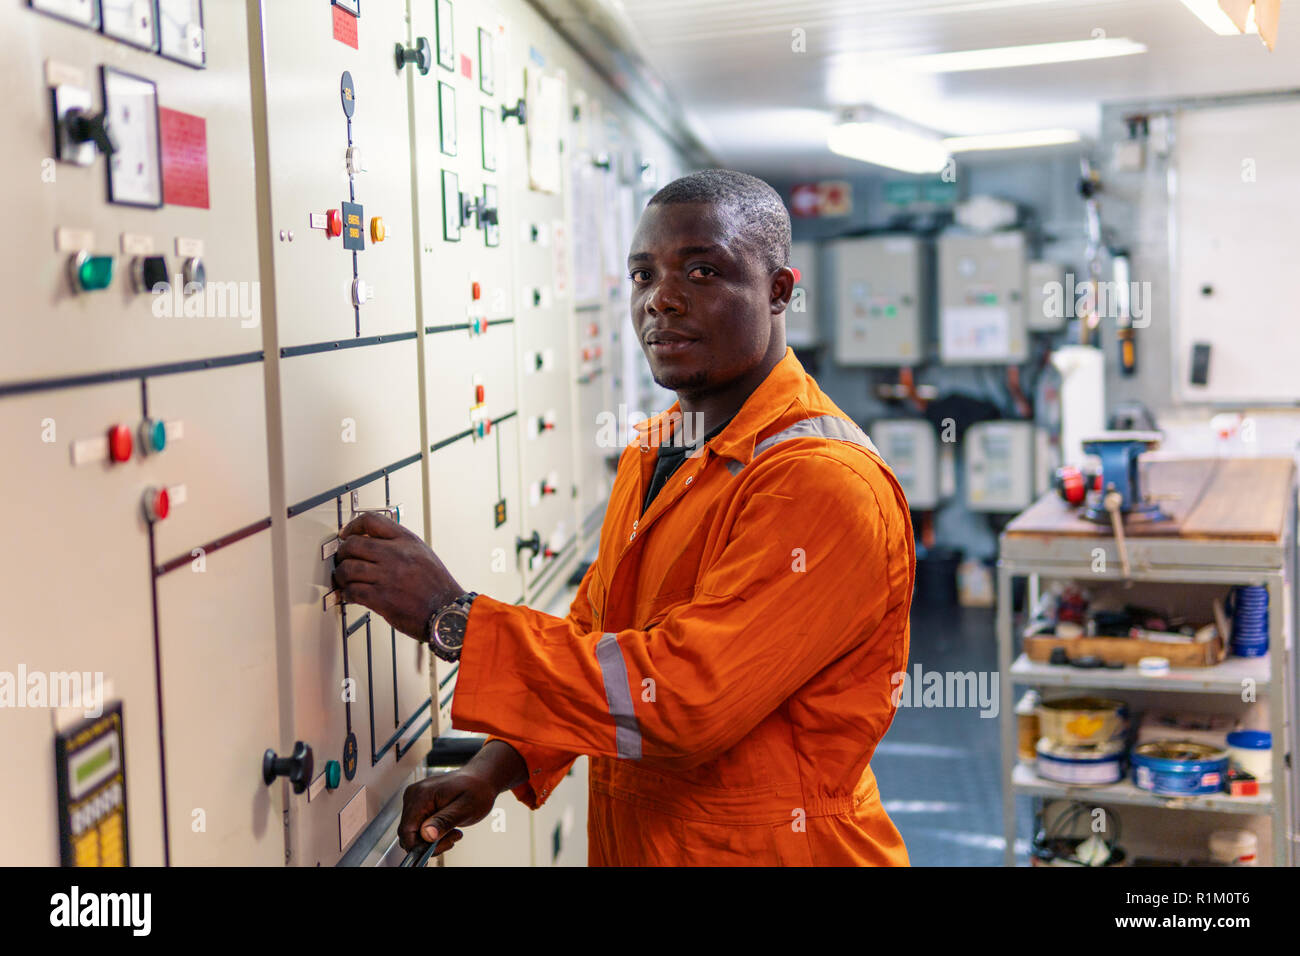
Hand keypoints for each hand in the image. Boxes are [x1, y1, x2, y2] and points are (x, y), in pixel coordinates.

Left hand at [333, 513, 462, 637]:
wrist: (447, 611)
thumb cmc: (437, 586)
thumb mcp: (422, 553)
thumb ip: (398, 544)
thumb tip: (372, 542)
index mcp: (406, 541)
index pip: (371, 521)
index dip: (352, 526)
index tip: (347, 534)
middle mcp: (396, 555)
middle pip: (353, 544)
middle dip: (342, 553)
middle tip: (342, 560)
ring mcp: (387, 576)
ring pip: (348, 569)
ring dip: (341, 576)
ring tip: (345, 580)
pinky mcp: (381, 598)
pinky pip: (352, 591)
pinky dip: (347, 594)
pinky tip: (351, 595)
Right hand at [398, 769, 498, 854]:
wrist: (480, 779)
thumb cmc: (476, 789)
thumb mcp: (465, 808)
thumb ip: (444, 821)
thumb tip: (427, 835)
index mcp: (422, 794)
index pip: (406, 830)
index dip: (418, 845)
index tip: (435, 849)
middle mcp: (414, 796)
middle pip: (409, 833)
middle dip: (429, 842)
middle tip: (451, 838)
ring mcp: (415, 800)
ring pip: (414, 833)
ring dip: (433, 839)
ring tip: (453, 831)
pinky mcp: (420, 805)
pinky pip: (419, 827)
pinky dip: (432, 833)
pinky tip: (447, 828)